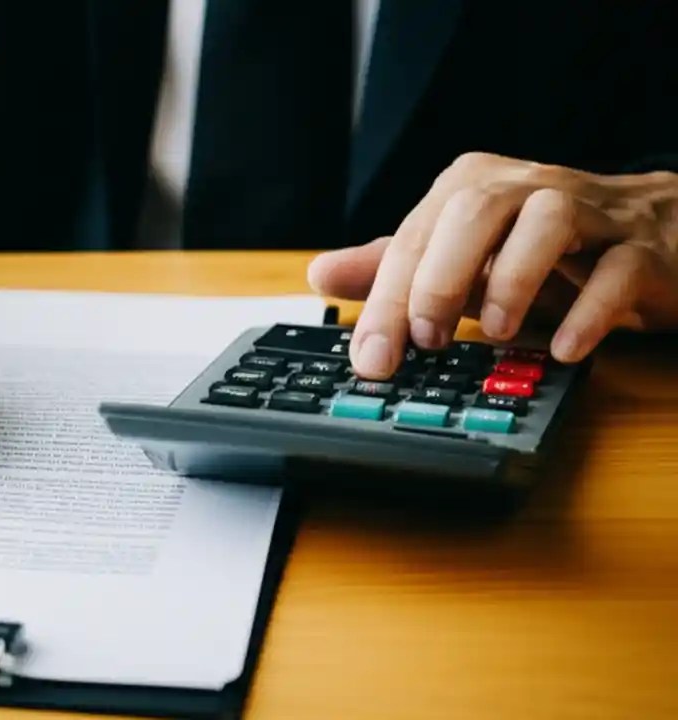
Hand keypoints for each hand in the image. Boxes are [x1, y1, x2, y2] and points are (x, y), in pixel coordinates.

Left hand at [308, 152, 677, 377]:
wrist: (657, 239)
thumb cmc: (548, 252)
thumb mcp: (463, 260)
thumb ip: (396, 267)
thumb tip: (320, 274)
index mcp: (475, 188)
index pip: (418, 234)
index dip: (387, 297)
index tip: (371, 356)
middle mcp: (529, 188)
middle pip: (473, 211)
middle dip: (438, 278)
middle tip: (425, 339)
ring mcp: (592, 214)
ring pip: (548, 221)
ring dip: (513, 278)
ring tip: (493, 333)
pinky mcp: (643, 249)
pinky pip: (619, 269)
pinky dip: (590, 310)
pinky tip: (562, 348)